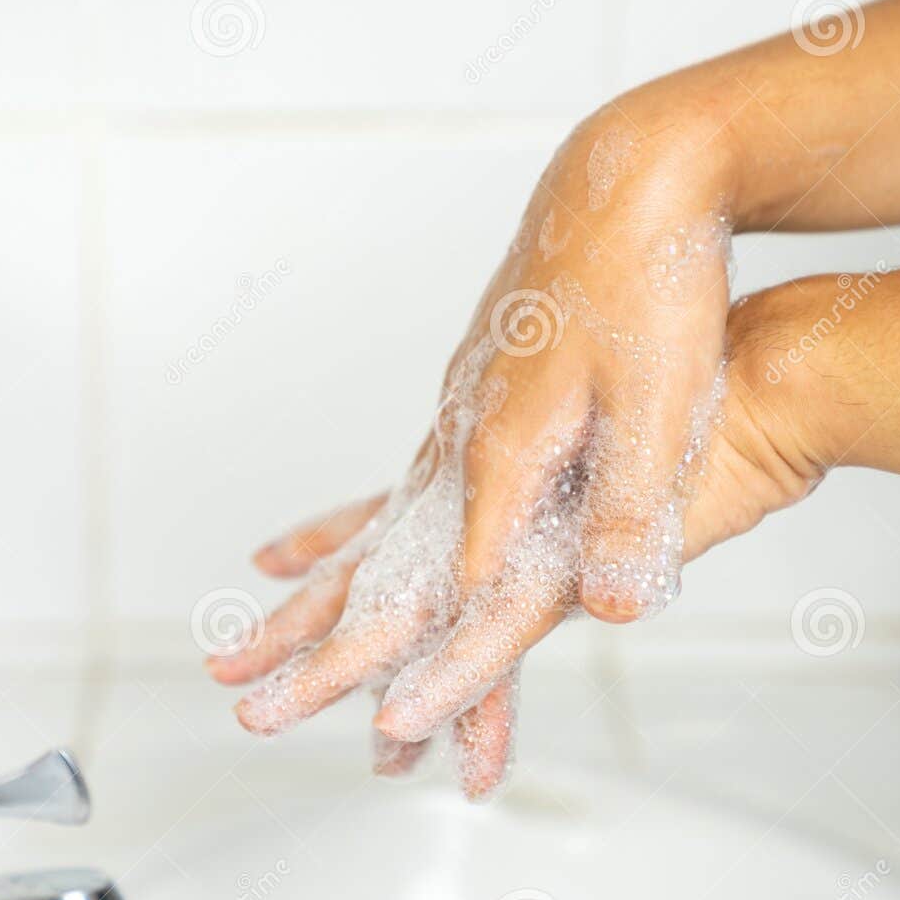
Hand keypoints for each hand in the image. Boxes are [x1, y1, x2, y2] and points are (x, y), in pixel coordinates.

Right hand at [207, 283, 826, 797]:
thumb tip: (611, 606)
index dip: (420, 659)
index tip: (383, 724)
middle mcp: (464, 431)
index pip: (453, 582)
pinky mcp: (482, 387)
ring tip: (261, 597)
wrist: (629, 175)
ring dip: (327, 572)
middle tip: (240, 675)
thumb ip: (628, 509)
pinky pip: (411, 472)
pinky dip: (365, 511)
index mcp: (500, 447)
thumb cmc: (646, 281)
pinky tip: (349, 518)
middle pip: (386, 553)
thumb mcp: (658, 404)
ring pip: (389, 512)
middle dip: (320, 628)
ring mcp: (466, 406)